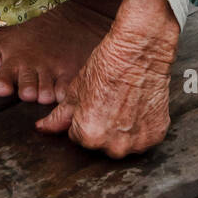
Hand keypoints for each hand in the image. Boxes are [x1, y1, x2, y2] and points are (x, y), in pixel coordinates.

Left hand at [37, 0, 178, 156]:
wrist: (138, 51)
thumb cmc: (106, 66)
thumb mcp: (76, 89)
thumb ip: (59, 116)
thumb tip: (42, 128)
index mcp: (88, 135)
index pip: (77, 137)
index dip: (82, 118)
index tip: (91, 102)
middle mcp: (113, 146)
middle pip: (100, 144)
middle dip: (101, 127)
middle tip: (108, 101)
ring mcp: (137, 143)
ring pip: (122, 144)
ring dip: (121, 130)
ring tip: (124, 104)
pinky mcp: (155, 136)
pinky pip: (143, 139)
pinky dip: (140, 126)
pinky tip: (138, 106)